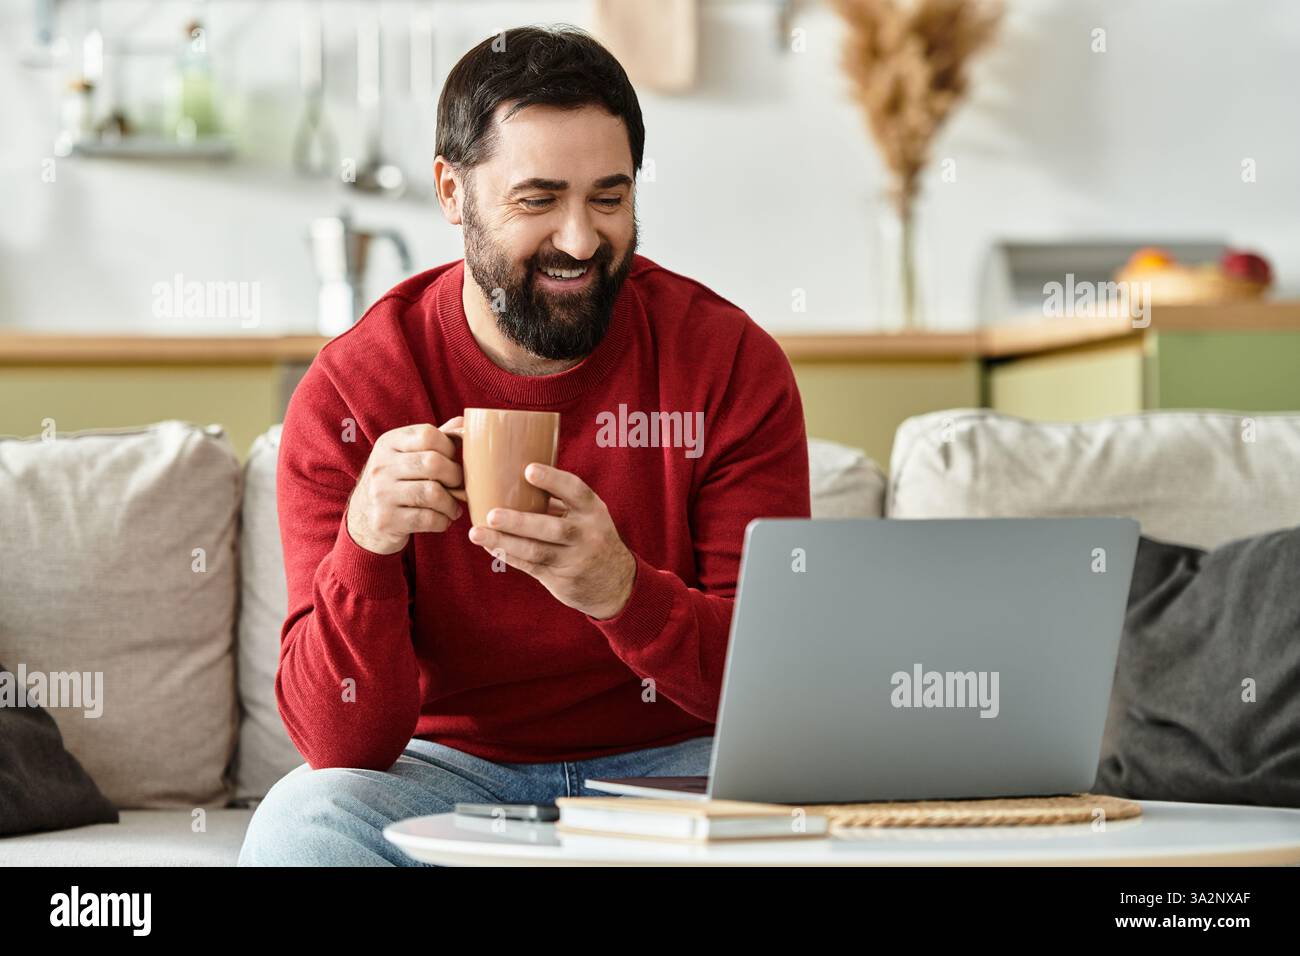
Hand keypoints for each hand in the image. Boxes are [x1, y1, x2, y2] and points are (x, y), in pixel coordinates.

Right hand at [345, 418, 464, 554]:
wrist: (363, 518)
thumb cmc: (397, 481)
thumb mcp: (407, 453)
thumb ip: (435, 438)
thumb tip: (465, 424)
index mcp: (388, 443)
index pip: (428, 435)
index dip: (450, 448)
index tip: (454, 460)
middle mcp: (381, 465)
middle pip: (433, 463)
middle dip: (455, 476)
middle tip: (459, 486)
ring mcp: (381, 493)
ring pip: (433, 493)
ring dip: (452, 503)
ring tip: (454, 507)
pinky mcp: (385, 520)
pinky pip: (428, 518)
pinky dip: (443, 521)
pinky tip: (443, 519)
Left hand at [467, 462, 636, 619]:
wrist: (616, 582)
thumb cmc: (592, 537)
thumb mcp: (588, 515)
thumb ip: (560, 499)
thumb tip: (515, 476)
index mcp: (593, 510)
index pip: (576, 491)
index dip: (553, 480)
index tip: (528, 470)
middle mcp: (587, 534)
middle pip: (553, 527)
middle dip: (520, 522)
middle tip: (491, 514)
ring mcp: (575, 559)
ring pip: (537, 551)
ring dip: (504, 542)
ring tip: (477, 533)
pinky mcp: (562, 579)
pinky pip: (531, 567)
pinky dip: (508, 556)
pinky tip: (489, 547)